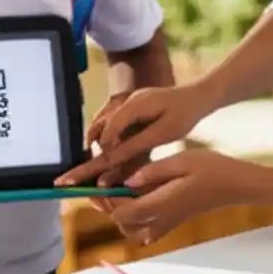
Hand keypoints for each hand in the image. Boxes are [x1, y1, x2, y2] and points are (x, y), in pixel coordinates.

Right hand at [57, 84, 218, 186]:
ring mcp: (128, 105)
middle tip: (72, 177)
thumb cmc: (186, 113)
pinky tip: (109, 162)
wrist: (200, 95)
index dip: (96, 156)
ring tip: (87, 174)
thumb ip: (135, 145)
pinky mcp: (134, 111)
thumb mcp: (163, 132)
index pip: (107, 133)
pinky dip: (111, 144)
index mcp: (133, 105)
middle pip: (101, 131)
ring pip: (105, 130)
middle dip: (90, 156)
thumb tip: (111, 159)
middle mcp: (126, 103)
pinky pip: (116, 128)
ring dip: (99, 150)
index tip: (83, 175)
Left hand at [105, 149, 251, 244]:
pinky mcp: (173, 223)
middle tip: (103, 186)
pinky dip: (136, 223)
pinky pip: (147, 232)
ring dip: (121, 214)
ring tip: (118, 192)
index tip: (102, 182)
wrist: (235, 184)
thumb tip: (128, 180)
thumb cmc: (211, 168)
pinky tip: (136, 204)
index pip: (122, 213)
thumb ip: (152, 172)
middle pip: (122, 224)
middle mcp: (161, 219)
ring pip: (132, 231)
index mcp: (160, 204)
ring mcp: (167, 223)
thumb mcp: (180, 160)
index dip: (108, 200)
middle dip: (109, 206)